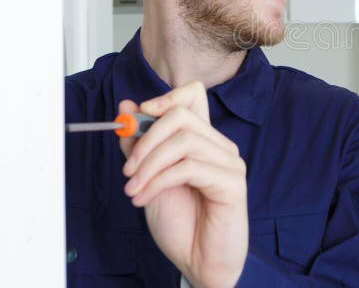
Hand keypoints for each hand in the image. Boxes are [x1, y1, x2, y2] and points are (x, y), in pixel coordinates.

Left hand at [119, 81, 247, 287]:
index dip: (165, 97)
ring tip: (132, 189)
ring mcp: (230, 163)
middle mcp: (220, 146)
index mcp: (203, 140)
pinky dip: (158, 182)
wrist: (198, 263)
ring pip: (184, 141)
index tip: (138, 115)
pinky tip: (145, 199)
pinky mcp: (232, 183)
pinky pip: (189, 168)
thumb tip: (126, 107)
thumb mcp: (148, 178)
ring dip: (148, 165)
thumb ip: (139, 145)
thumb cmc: (180, 223)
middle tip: (127, 169)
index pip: (194, 94)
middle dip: (145, 138)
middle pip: (182, 114)